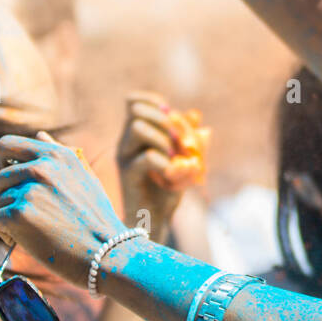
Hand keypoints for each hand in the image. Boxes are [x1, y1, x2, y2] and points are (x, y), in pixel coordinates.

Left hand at [0, 132, 127, 287]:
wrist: (106, 253)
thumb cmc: (96, 218)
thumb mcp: (83, 177)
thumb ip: (59, 154)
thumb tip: (39, 134)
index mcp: (57, 155)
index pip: (6, 145)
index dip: (5, 163)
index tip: (14, 179)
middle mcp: (41, 167)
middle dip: (9, 196)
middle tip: (35, 214)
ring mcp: (28, 190)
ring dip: (12, 217)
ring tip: (39, 229)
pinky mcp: (17, 214)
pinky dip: (8, 234)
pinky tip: (32, 240)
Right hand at [115, 91, 184, 237]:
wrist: (154, 220)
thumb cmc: (167, 189)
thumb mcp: (184, 159)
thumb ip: (190, 137)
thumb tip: (195, 115)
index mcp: (137, 134)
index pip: (134, 101)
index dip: (152, 101)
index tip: (170, 113)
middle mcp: (127, 142)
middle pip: (136, 109)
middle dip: (164, 119)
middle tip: (179, 140)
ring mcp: (126, 157)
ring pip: (139, 128)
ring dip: (164, 138)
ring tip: (175, 157)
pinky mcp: (129, 175)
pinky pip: (147, 157)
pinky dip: (167, 163)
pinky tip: (173, 174)